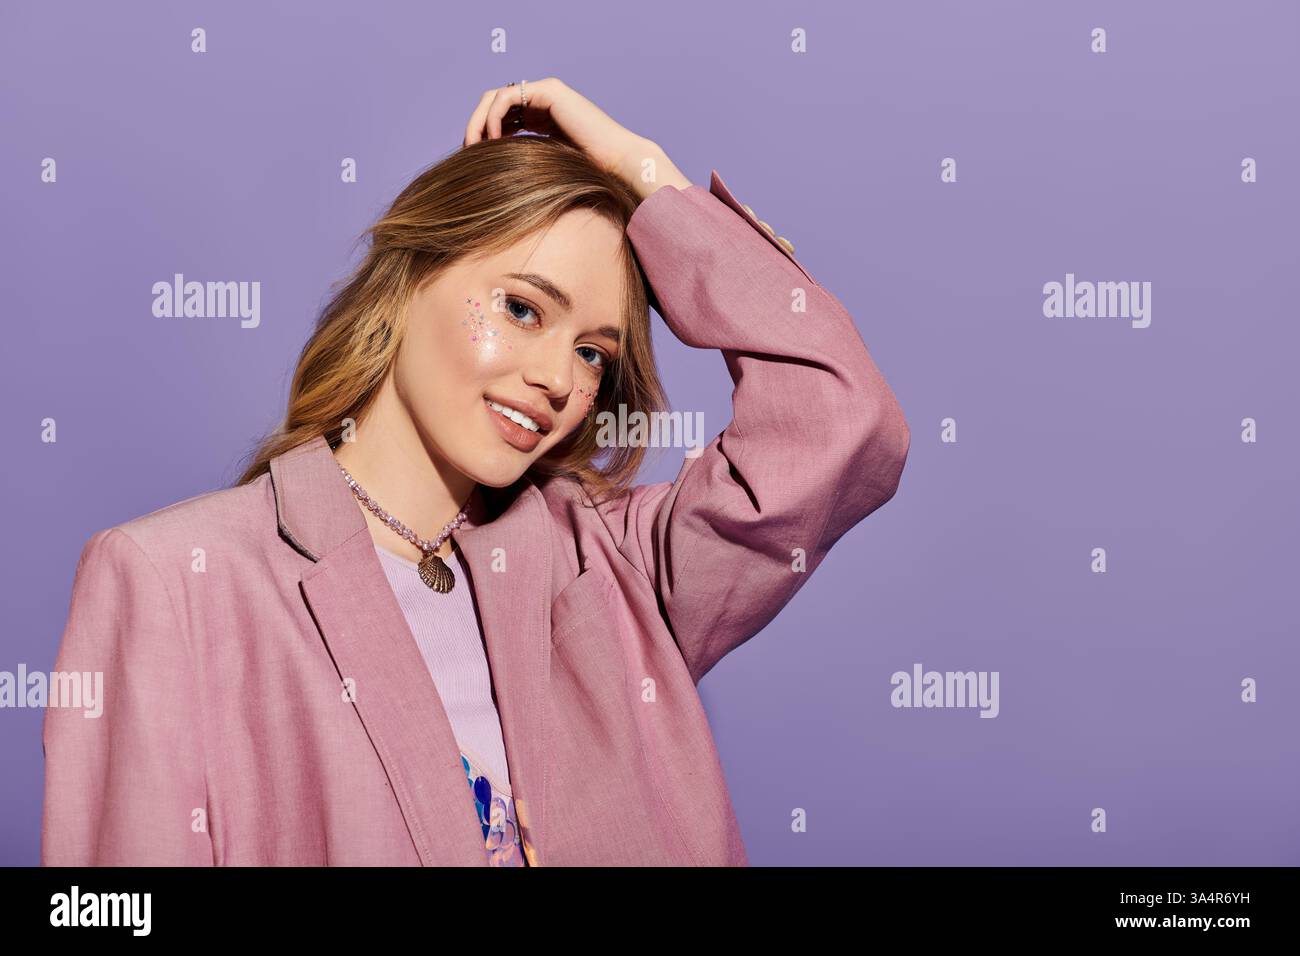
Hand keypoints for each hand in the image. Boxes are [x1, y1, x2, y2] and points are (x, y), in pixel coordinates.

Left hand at [462, 77, 692, 201]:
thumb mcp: (546, 169)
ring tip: (474, 148)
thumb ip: (525, 165)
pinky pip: (507, 98)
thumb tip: (494, 184)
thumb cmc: (592, 175)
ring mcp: (545, 92)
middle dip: (475, 126)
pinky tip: (493, 141)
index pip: (500, 117)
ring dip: (478, 121)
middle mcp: (542, 100)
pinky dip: (493, 118)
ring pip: (495, 97)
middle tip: (467, 152)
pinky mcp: (549, 91)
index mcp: (542, 116)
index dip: (482, 135)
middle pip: (493, 103)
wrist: (620, 163)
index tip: (473, 160)